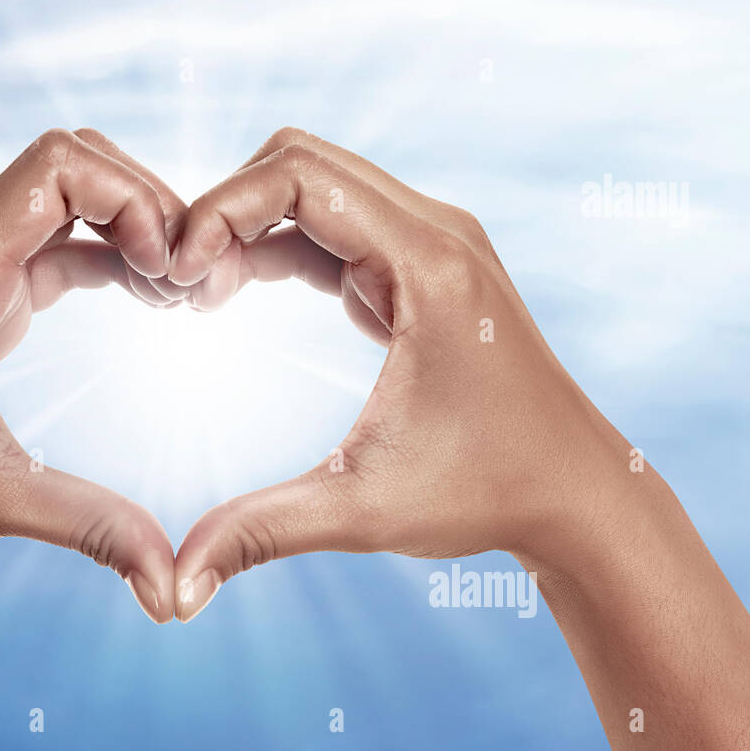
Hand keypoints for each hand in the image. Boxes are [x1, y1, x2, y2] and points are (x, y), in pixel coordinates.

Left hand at [0, 128, 184, 620]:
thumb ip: (88, 525)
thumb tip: (172, 584)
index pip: (58, 163)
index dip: (132, 198)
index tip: (165, 273)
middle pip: (70, 164)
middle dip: (143, 204)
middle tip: (186, 279)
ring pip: (60, 197)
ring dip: (124, 227)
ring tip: (172, 291)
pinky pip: (46, 243)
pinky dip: (101, 256)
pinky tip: (140, 299)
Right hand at [166, 128, 649, 616]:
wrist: (575, 493)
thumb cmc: (488, 493)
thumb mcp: (364, 510)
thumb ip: (261, 532)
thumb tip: (174, 589)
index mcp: (429, 263)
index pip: (300, 175)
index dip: (220, 208)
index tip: (177, 274)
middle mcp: (437, 232)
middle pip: (301, 161)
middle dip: (225, 208)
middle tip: (179, 283)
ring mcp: (433, 244)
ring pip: (315, 185)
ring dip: (247, 224)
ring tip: (199, 295)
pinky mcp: (421, 267)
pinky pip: (333, 226)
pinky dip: (276, 244)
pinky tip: (234, 293)